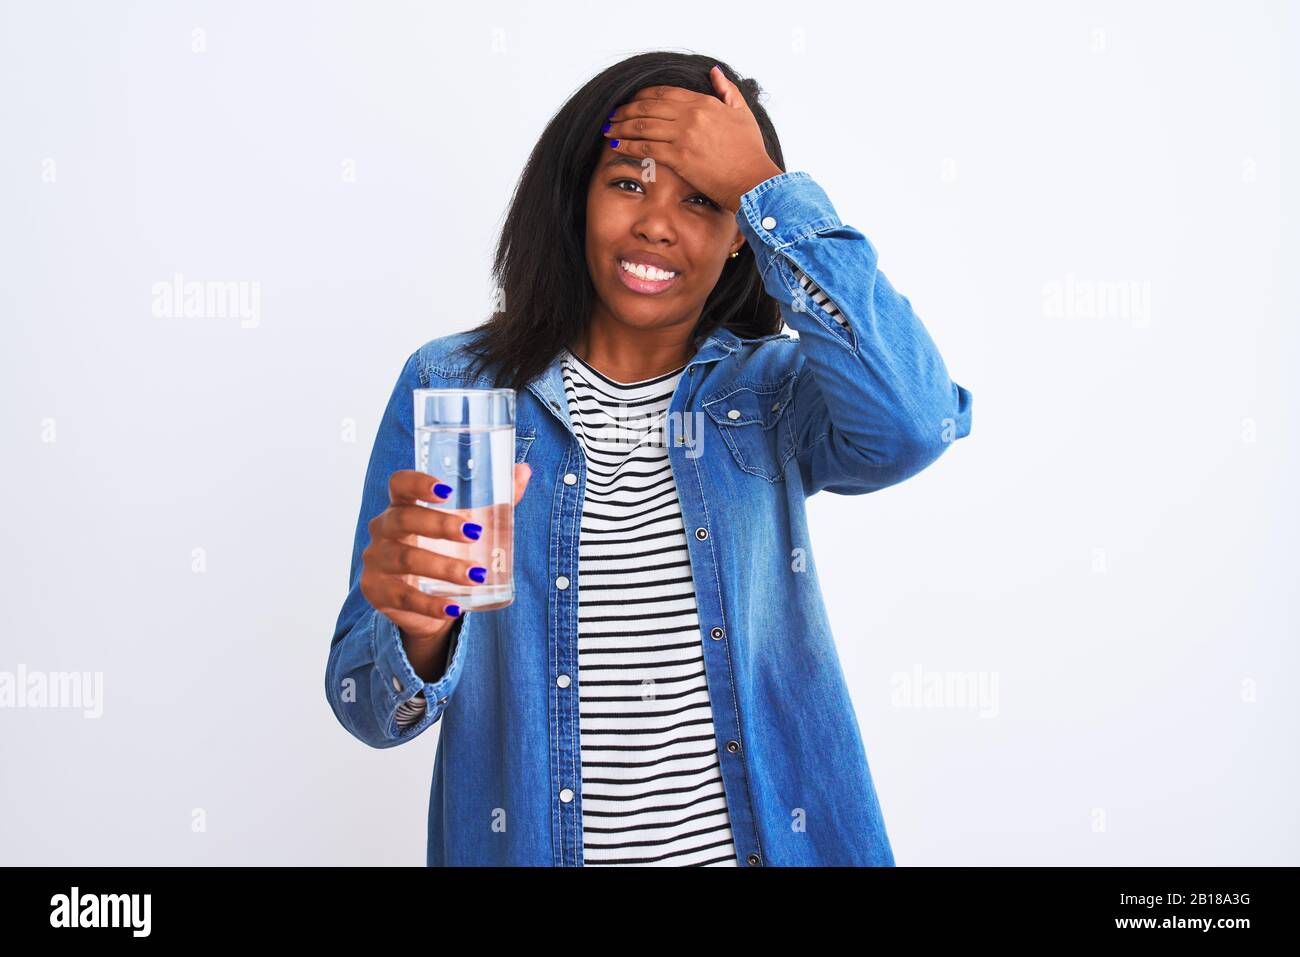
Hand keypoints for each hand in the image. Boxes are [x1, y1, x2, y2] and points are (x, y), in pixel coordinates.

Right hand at [361, 463, 532, 641]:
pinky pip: (405, 597)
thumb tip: (525, 471)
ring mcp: (377, 561)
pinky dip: (431, 604)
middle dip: (440, 525)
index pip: (400, 484)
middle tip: (475, 533)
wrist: (422, 601)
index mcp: (401, 505)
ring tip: (477, 575)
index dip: (418, 483)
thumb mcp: (466, 524)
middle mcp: (384, 529)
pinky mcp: (378, 592)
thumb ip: (494, 500)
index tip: (446, 491)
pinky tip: (454, 607)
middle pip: (404, 519)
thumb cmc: (444, 551)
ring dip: (444, 567)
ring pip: (406, 560)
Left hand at [603, 65, 782, 213]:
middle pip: (648, 107)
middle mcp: (691, 115)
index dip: (643, 95)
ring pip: (643, 126)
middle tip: (614, 115)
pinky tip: (617, 146)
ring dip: (622, 127)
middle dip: (626, 110)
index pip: (664, 93)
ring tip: (610, 129)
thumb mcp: (742, 113)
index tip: (631, 101)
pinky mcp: (678, 157)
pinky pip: (646, 148)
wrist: (753, 179)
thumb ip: (727, 90)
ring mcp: (683, 136)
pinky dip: (628, 146)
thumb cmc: (750, 152)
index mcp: (704, 103)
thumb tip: (714, 71)